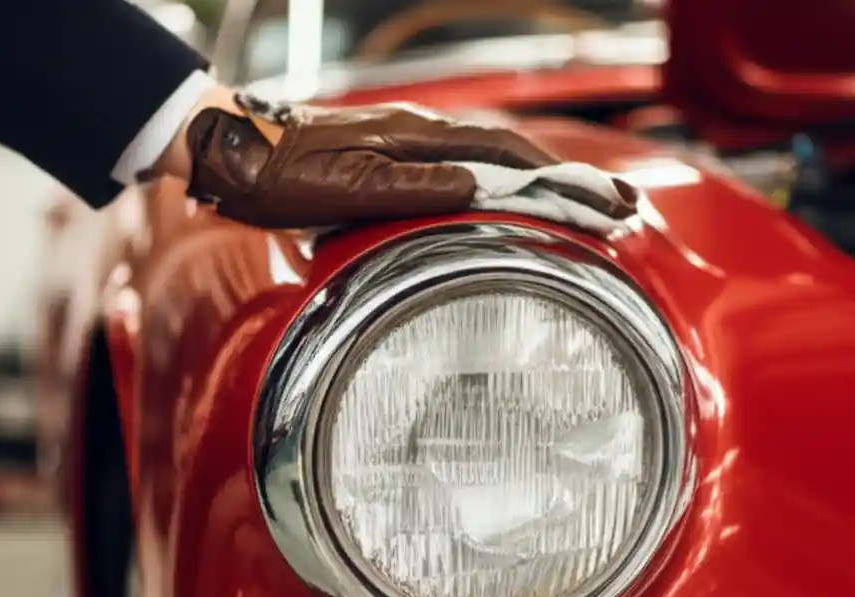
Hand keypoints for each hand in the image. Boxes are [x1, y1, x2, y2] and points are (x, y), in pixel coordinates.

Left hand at [182, 96, 631, 227]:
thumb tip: (482, 190)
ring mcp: (409, 139)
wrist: (232, 151)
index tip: (606, 205)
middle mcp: (422, 131)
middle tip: (622, 207)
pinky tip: (519, 194)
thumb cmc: (282, 174)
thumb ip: (419, 188)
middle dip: (573, 181)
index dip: (563, 183)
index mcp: (419, 137)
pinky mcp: (394, 152)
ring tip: (588, 203)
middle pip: (516, 153)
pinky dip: (508, 180)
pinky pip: (468, 163)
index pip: (510, 158)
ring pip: (495, 157)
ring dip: (546, 181)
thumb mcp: (350, 189)